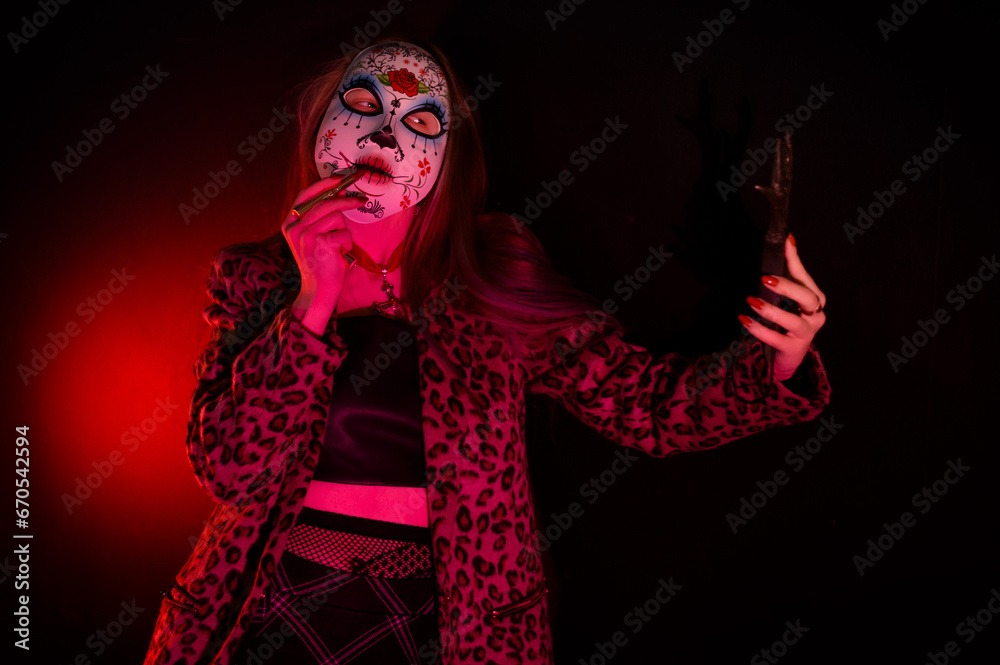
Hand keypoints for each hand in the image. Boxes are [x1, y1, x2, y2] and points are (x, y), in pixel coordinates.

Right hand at [282, 175, 367, 334]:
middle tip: (362, 201)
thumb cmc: (320, 262)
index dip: (324, 184)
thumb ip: (319, 217)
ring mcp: (305, 235)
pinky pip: (343, 233)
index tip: (341, 179)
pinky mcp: (319, 244)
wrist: (318, 290)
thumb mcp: (313, 236)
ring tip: (338, 244)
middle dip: (346, 200)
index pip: (306, 194)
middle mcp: (294, 227)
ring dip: (343, 230)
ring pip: (336, 216)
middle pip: (325, 202)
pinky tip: (339, 254)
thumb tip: (337, 192)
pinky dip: (347, 243)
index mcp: (290, 223)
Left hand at [739, 234, 826, 381]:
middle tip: (765, 278)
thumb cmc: (788, 322)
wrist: (790, 355)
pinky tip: (745, 320)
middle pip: (807, 298)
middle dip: (787, 287)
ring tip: (751, 301)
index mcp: (816, 299)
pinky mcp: (794, 348)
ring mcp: (807, 333)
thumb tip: (784, 241)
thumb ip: (786, 274)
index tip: (786, 242)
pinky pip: (777, 339)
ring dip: (771, 310)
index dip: (795, 259)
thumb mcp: (788, 298)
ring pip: (793, 321)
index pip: (805, 276)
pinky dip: (760, 329)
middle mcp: (816, 315)